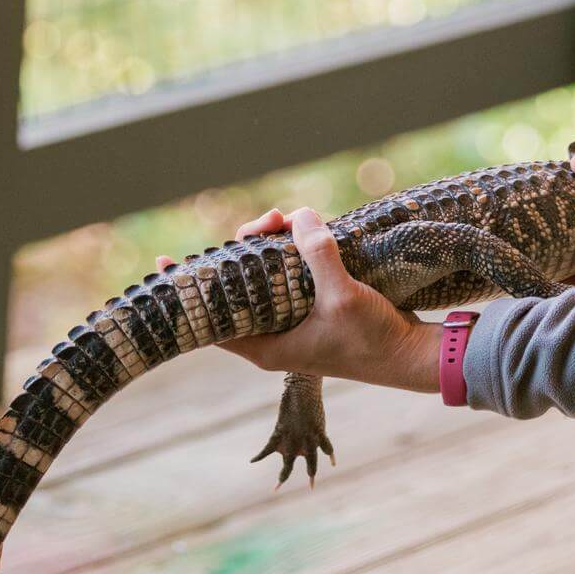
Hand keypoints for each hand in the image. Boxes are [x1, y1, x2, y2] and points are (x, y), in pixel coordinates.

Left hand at [161, 207, 437, 390]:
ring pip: (266, 278)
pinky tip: (302, 231)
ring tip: (287, 219)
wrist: (413, 357)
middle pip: (240, 287)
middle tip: (269, 220)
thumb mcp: (342, 296)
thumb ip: (317, 255)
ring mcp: (294, 324)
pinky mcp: (315, 311)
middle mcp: (274, 337)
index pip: (211, 321)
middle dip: (246, 248)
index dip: (187, 290)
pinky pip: (290, 278)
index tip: (161, 264)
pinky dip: (292, 254)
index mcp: (266, 347)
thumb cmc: (373, 338)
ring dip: (272, 246)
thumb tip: (298, 216)